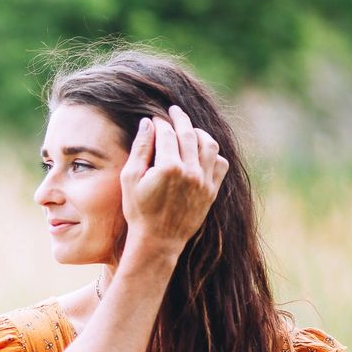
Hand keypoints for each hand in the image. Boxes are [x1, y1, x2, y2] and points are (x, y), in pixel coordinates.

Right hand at [120, 105, 228, 262]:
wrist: (158, 240)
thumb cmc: (139, 210)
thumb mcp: (130, 179)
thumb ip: (140, 148)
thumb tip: (148, 123)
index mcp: (168, 167)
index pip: (167, 133)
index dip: (161, 123)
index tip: (155, 119)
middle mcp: (191, 171)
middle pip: (189, 134)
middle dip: (180, 119)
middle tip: (174, 111)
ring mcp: (204, 181)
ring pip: (209, 144)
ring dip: (199, 133)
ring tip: (189, 130)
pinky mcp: (212, 191)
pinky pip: (220, 163)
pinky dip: (213, 153)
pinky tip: (201, 152)